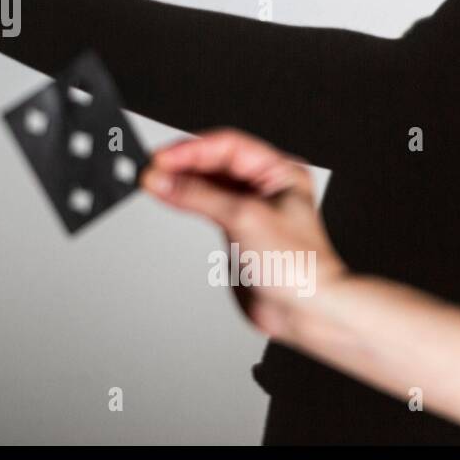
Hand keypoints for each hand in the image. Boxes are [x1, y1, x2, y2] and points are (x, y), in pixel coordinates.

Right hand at [141, 128, 348, 340]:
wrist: (307, 313)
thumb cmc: (299, 267)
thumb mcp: (243, 219)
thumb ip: (198, 196)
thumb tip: (161, 179)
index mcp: (280, 171)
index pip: (228, 147)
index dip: (192, 150)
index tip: (161, 159)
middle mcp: (266, 185)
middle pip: (215, 162)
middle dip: (182, 164)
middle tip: (152, 170)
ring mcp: (250, 207)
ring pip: (208, 183)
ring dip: (181, 182)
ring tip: (153, 183)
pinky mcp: (236, 229)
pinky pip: (204, 205)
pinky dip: (184, 200)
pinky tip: (167, 197)